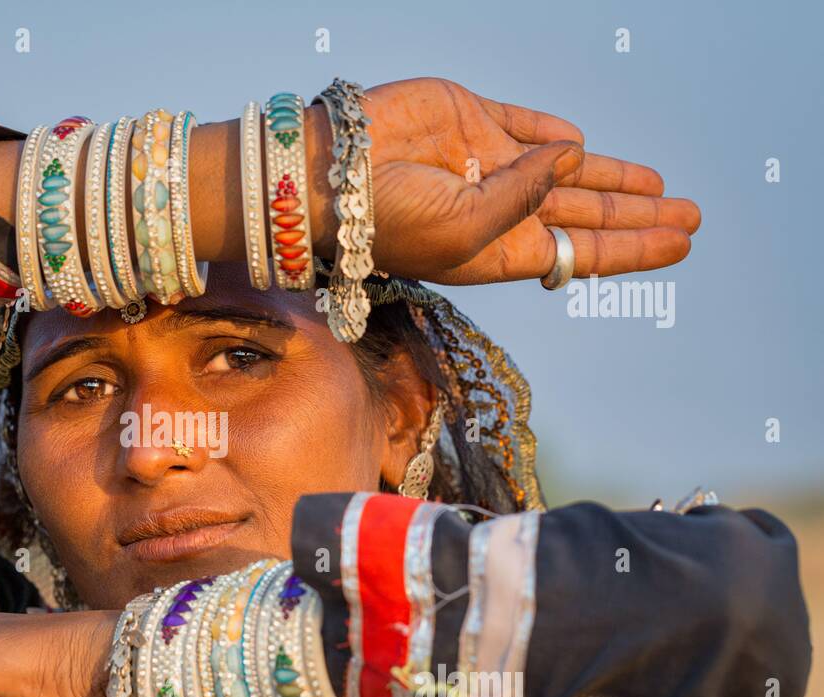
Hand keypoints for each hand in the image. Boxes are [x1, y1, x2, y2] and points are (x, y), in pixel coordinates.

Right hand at [314, 77, 700, 282]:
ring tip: (662, 187)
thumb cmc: (387, 224)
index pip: (579, 251)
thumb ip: (528, 194)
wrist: (328, 175)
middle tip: (691, 216)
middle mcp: (496, 210)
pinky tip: (587, 147)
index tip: (678, 244)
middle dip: (636, 217)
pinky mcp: (468, 120)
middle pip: (582, 214)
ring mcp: (482, 163)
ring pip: (565, 171)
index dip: (631, 247)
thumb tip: (576, 156)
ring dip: (612, 178)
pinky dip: (556, 134)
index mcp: (497, 252)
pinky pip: (524, 124)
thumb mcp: (467, 232)